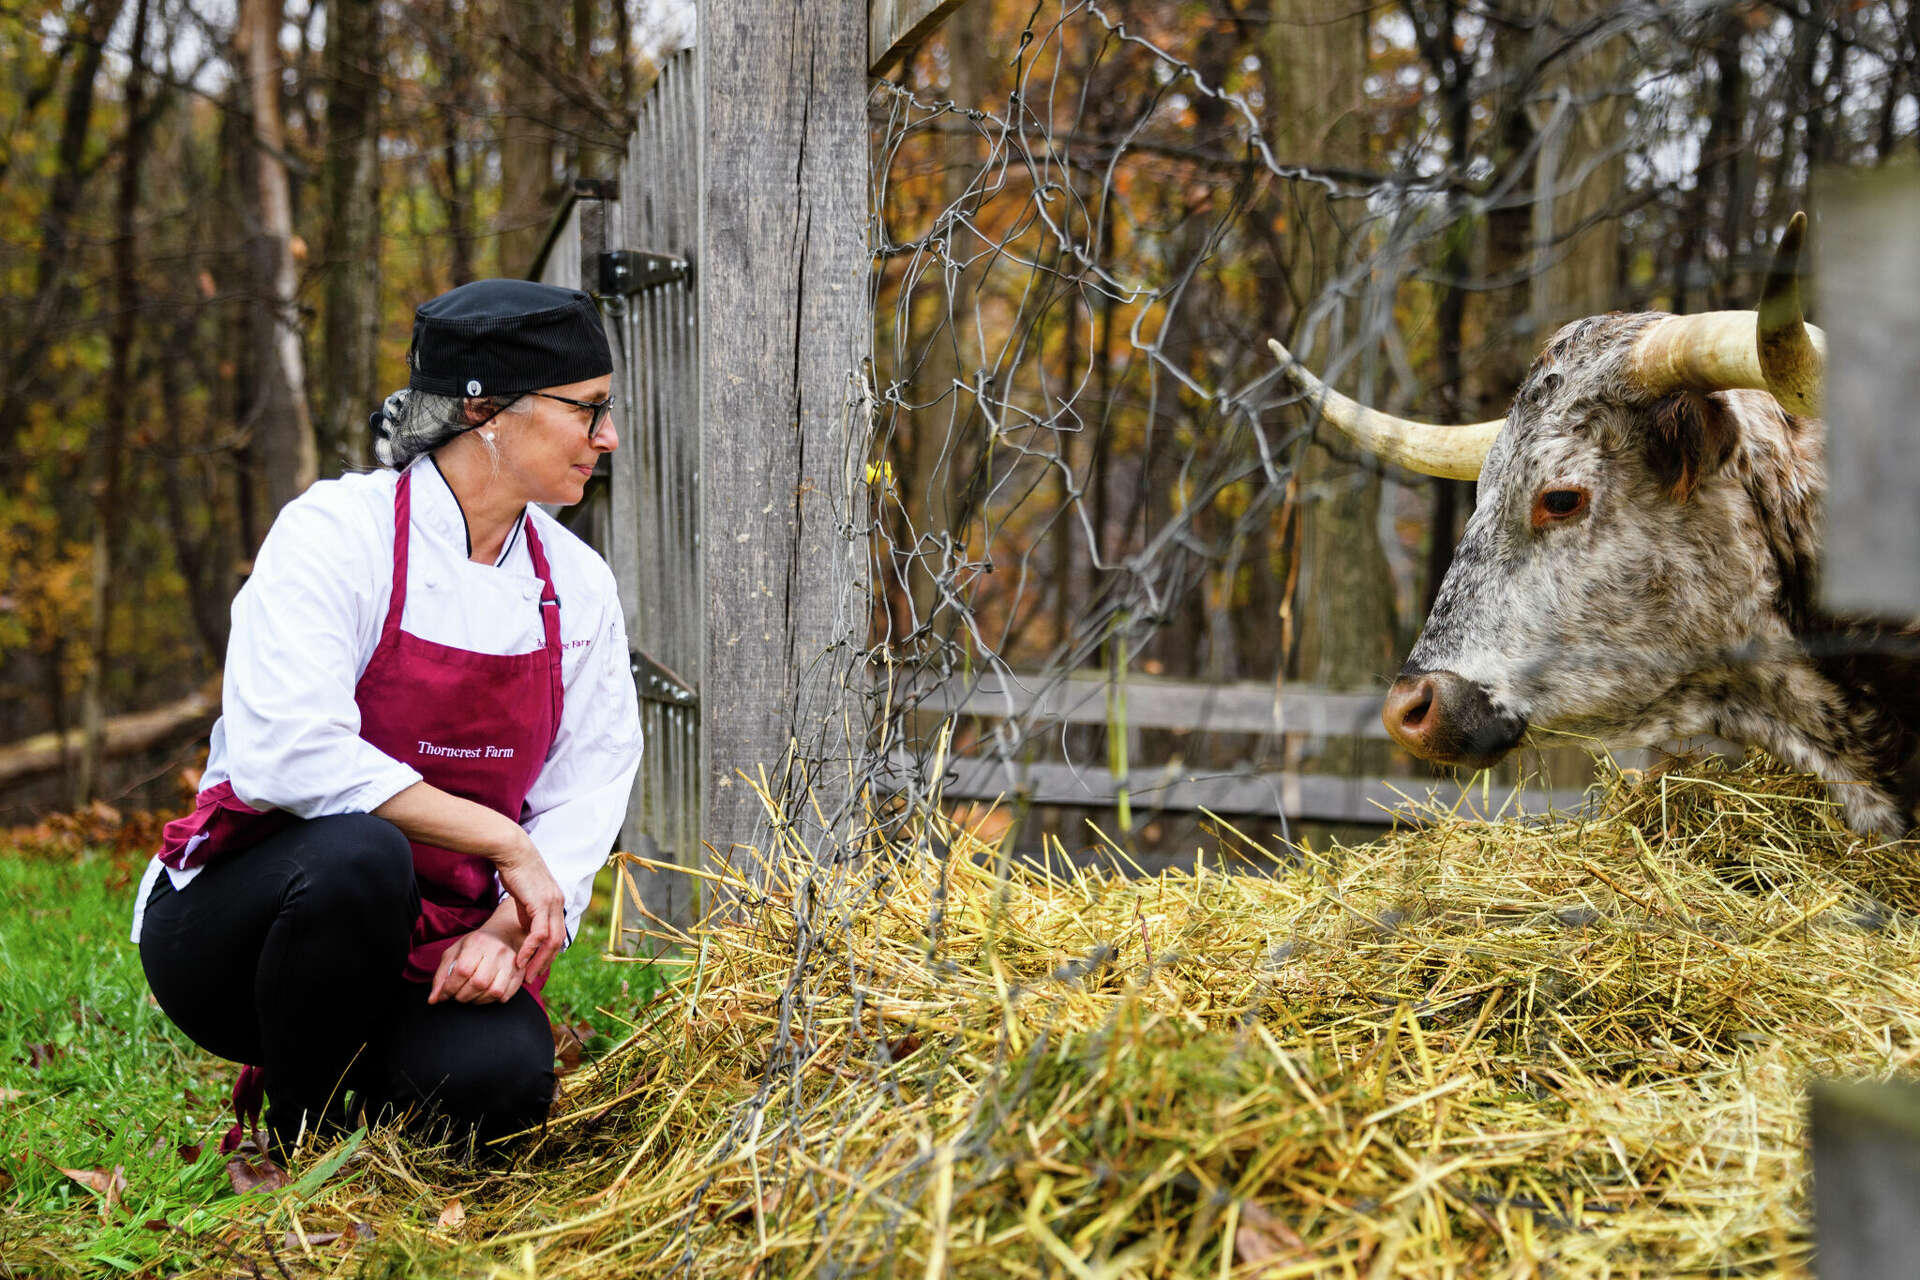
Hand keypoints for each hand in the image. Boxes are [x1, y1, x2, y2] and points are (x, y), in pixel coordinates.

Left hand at [429, 924, 524, 1004]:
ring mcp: (512, 962)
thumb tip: (434, 999)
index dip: (450, 987)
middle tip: (458, 995)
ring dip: (478, 1000)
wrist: (506, 933)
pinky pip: (506, 995)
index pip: (462, 970)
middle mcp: (497, 951)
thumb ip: (442, 975)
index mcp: (478, 942)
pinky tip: (485, 993)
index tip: (445, 994)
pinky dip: (492, 1000)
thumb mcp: (455, 952)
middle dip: (463, 996)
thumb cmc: (477, 944)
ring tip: (471, 995)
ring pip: (494, 992)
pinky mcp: (520, 973)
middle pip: (478, 983)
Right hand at [492, 830, 566, 981]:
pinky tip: (520, 959)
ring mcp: (552, 903)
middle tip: (531, 977)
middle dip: (544, 963)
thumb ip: (529, 914)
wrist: (512, 852)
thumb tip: (528, 930)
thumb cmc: (514, 872)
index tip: (535, 968)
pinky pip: (539, 934)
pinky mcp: (541, 904)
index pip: (558, 935)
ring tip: (525, 974)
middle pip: (558, 942)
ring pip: (551, 941)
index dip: (548, 954)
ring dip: (538, 961)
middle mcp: (559, 903)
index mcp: (556, 902)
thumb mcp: (525, 897)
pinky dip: (530, 949)